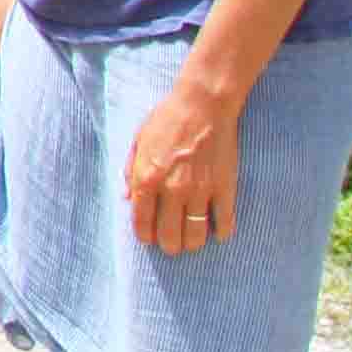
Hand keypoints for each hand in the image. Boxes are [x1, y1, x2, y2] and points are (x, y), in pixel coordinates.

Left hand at [125, 80, 246, 253]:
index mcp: (147, 178)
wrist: (203, 105)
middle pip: (169, 236)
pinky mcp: (224, 187)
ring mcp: (200, 190)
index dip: (145, 236)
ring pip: (196, 235)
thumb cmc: (167, 119)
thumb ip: (129, 171)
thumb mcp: (138, 141)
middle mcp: (172, 189)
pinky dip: (222, 233)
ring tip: (191, 241)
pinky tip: (218, 233)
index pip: (142, 223)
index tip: (149, 239)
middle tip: (171, 244)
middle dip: (169, 246)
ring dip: (192, 244)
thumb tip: (126, 198)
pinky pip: (225, 222)